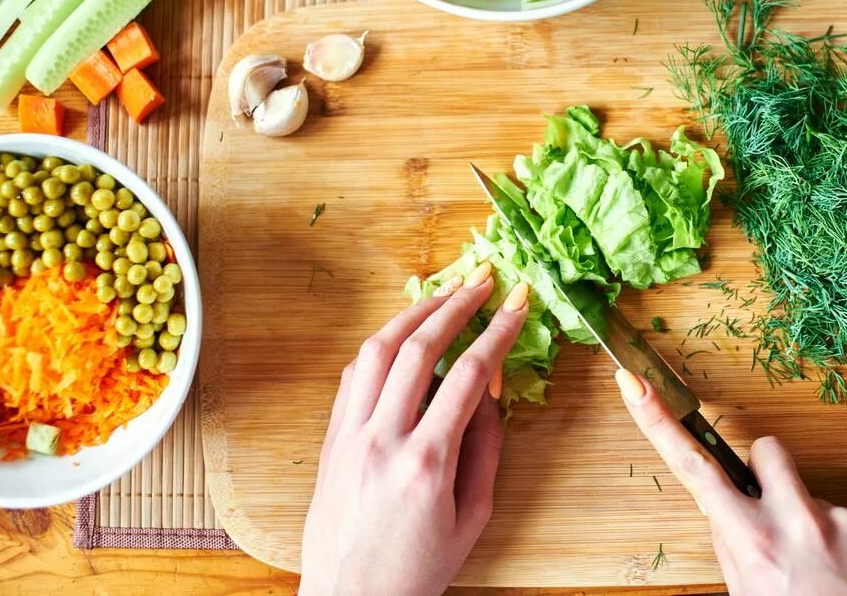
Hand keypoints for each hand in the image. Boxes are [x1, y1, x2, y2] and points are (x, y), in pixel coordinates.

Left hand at [299, 262, 526, 595]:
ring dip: (411, 314)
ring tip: (441, 295)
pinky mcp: (329, 441)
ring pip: (376, 352)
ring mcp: (348, 437)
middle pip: (418, 348)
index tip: (517, 302)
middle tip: (481, 280)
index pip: (469, 375)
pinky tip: (400, 337)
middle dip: (455, 305)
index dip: (498, 332)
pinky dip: (379, 347)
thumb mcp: (472, 519)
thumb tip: (490, 396)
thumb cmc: (416, 571)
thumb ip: (486, 451)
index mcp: (426, 463)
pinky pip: (352, 377)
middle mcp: (382, 441)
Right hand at [615, 368, 846, 595]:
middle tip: (772, 517)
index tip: (634, 382)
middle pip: (766, 450)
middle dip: (765, 473)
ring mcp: (838, 519)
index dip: (658, 423)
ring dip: (805, 517)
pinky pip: (844, 517)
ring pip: (808, 493)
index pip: (695, 470)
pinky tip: (844, 576)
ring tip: (817, 567)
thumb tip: (725, 515)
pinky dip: (841, 543)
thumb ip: (734, 551)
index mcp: (753, 543)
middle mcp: (795, 522)